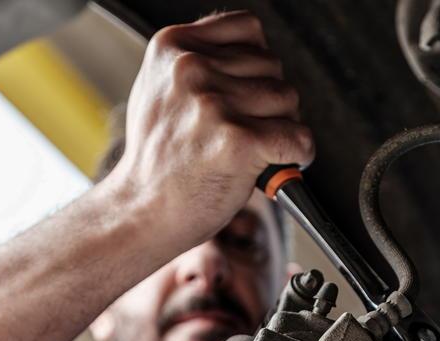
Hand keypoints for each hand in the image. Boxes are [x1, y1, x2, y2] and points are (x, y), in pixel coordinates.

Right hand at [107, 11, 313, 249]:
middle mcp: (191, 69)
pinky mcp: (238, 143)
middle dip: (268, 100)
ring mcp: (214, 106)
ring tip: (250, 152)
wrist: (141, 212)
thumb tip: (250, 51)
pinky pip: (298, 138)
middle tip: (243, 132)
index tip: (244, 94)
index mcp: (173, 46)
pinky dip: (298, 155)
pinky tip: (275, 166)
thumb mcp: (159, 89)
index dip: (255, 66)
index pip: (249, 29)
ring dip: (281, 129)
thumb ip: (198, 61)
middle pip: (272, 66)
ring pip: (288, 100)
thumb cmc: (156, 160)